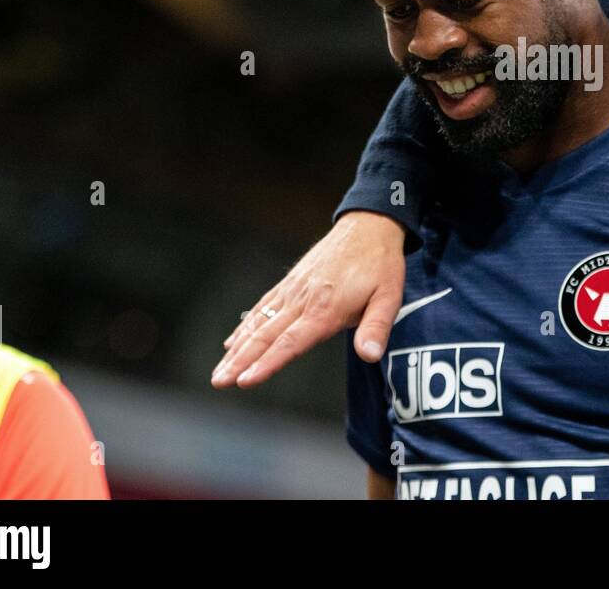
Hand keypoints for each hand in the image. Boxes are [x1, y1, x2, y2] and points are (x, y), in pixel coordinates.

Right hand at [211, 211, 405, 387]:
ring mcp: (293, 290)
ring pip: (259, 323)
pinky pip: (263, 306)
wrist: (369, 225)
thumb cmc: (381, 264)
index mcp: (326, 309)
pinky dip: (245, 325)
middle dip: (240, 361)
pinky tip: (232, 342)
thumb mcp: (390, 296)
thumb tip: (370, 355)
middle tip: (218, 382)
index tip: (245, 380)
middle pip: (266, 336)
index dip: (267, 363)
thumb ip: (376, 327)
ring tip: (219, 371)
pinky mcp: (291, 282)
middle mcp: (303, 300)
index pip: (291, 342)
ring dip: (237, 348)